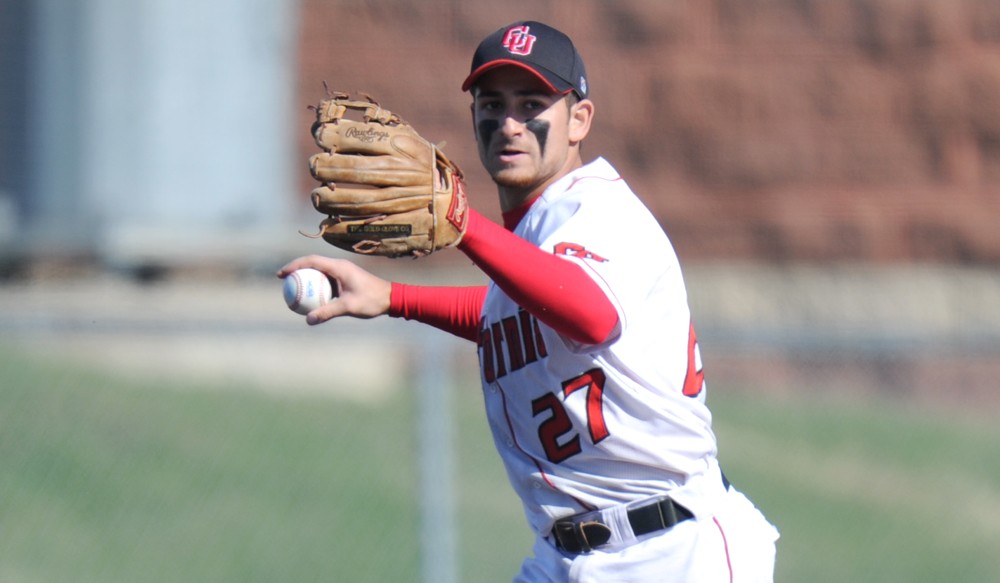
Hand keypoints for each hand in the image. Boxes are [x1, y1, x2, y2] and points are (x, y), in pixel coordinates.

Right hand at [277, 255, 391, 324]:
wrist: (390, 297)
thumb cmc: (371, 300)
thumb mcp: (348, 307)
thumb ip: (328, 312)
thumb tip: (308, 320)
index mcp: (339, 266)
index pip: (311, 261)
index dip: (294, 265)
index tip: (282, 274)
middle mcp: (340, 265)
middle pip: (312, 263)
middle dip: (296, 270)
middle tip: (283, 281)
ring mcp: (343, 271)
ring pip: (319, 271)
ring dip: (306, 277)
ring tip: (293, 288)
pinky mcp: (346, 278)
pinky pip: (326, 279)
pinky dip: (316, 285)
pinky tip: (310, 297)